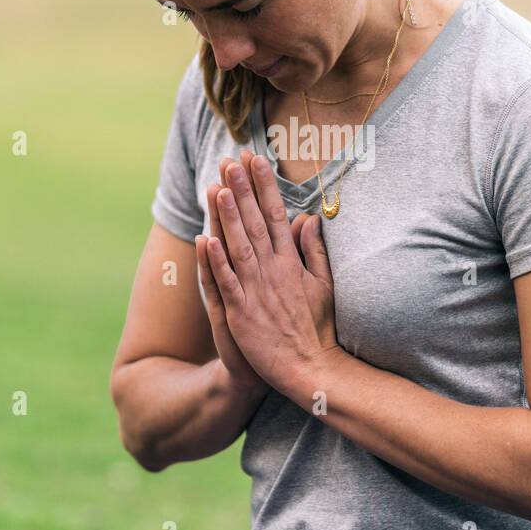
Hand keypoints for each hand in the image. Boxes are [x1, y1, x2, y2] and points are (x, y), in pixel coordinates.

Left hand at [200, 153, 338, 389]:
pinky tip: (206, 239)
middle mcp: (274, 271)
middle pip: (255, 223)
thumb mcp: (324, 285)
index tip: (257, 160)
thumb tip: (309, 219)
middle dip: (243, 190)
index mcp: (291, 263)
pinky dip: (216, 262)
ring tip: (218, 186)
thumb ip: (314, 251)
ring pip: (239, 247)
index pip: (277, 215)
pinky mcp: (242, 314)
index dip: (265, 187)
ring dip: (229, 217)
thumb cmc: (318, 329)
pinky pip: (226, 284)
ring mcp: (256, 291)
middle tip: (231, 160)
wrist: (311, 369)